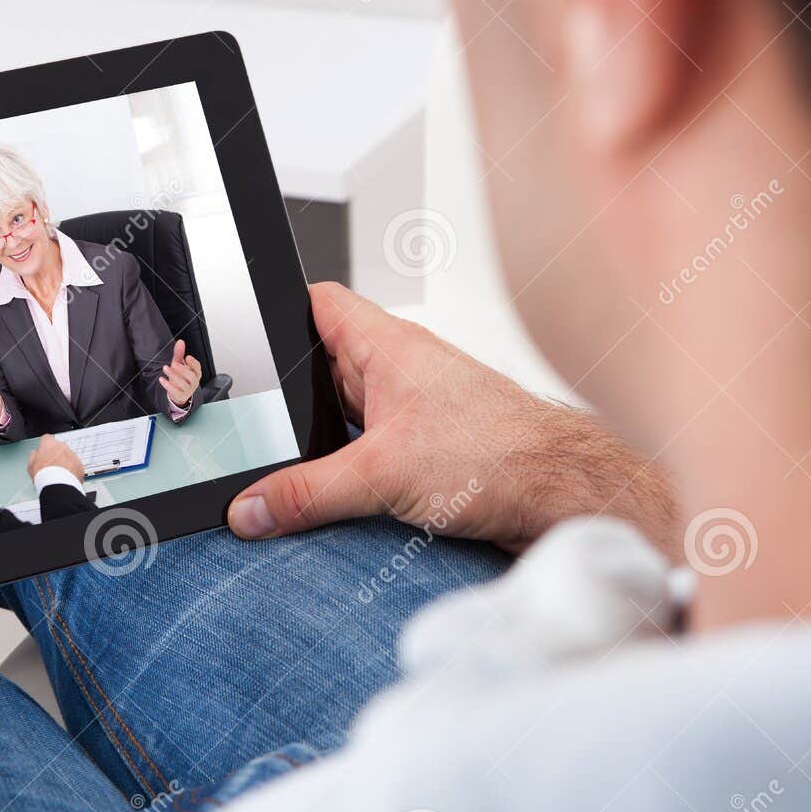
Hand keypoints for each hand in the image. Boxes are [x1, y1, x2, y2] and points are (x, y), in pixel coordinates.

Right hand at [27, 432, 85, 482]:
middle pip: (59, 447)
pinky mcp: (79, 464)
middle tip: (51, 466)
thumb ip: (33, 456)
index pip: (46, 439)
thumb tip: (35, 454)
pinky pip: (75, 465)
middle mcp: (62, 447)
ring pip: (68, 456)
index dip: (44, 446)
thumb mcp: (31, 465)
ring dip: (64, 462)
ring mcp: (72, 455)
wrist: (58, 486)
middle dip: (56, 454)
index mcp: (49, 444)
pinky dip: (72, 470)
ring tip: (58, 474)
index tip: (43, 452)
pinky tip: (66, 478)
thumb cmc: (44, 476)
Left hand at [161, 339, 201, 407]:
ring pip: (183, 384)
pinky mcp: (181, 396)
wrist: (179, 392)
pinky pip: (175, 391)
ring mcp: (188, 390)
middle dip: (182, 369)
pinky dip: (167, 385)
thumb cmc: (181, 376)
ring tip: (165, 368)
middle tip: (174, 364)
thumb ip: (179, 353)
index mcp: (196, 373)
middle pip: (191, 376)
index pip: (198, 367)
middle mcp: (194, 381)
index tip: (187, 357)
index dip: (193, 363)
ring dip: (173, 375)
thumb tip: (180, 342)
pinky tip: (162, 379)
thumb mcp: (179, 363)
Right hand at [226, 283, 678, 554]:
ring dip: (325, 449)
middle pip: (324, 372)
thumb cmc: (502, 454)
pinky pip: (374, 456)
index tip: (242, 342)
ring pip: (348, 419)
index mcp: (388, 346)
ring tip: (297, 477)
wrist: (568, 496)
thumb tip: (250, 508)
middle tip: (258, 435)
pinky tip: (344, 504)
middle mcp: (403, 372)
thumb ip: (308, 493)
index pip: (318, 304)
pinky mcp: (433, 453)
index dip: (277, 314)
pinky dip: (354, 477)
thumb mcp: (381, 474)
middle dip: (291, 405)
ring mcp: (418, 412)